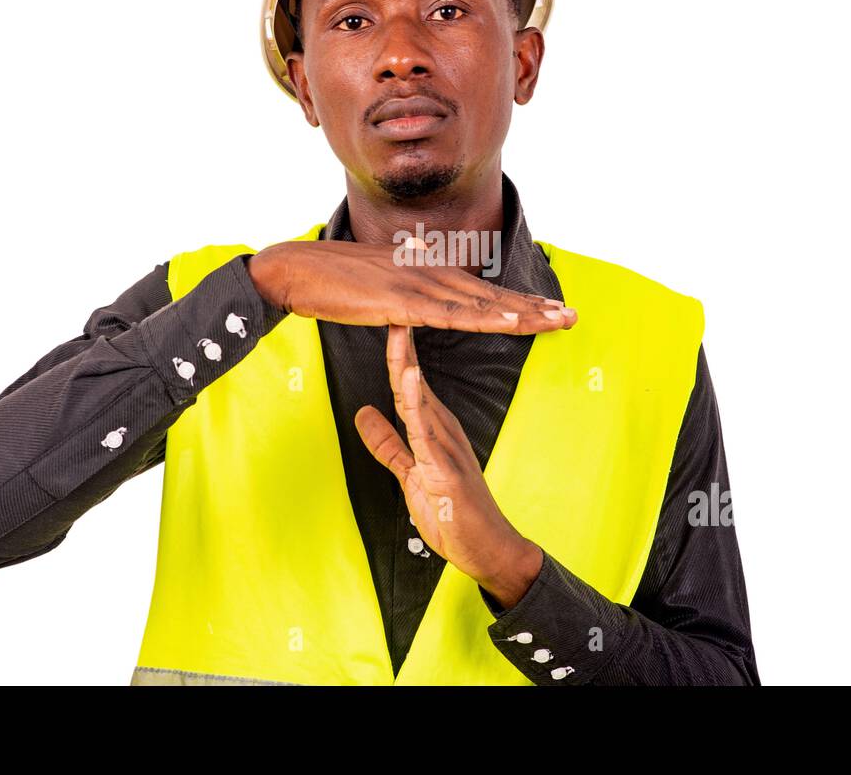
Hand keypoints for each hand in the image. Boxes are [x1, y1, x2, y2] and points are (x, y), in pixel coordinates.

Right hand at [247, 237, 576, 334]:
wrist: (296, 270)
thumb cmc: (332, 278)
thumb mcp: (378, 278)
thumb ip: (405, 275)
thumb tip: (423, 259)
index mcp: (426, 272)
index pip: (481, 291)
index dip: (518, 302)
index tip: (550, 309)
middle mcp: (430, 274)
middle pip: (492, 296)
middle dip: (534, 307)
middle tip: (572, 316)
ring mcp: (418, 285)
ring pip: (481, 304)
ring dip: (522, 313)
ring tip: (557, 320)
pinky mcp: (402, 301)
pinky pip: (451, 313)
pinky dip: (484, 316)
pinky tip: (510, 320)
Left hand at [354, 324, 542, 606]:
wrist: (487, 548)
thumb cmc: (453, 512)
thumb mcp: (410, 473)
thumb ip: (388, 443)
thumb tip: (363, 413)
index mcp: (432, 426)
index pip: (407, 379)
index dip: (393, 348)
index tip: (381, 314)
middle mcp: (441, 428)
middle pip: (413, 377)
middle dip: (400, 340)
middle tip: (389, 301)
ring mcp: (445, 446)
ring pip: (421, 396)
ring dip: (407, 361)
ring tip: (397, 326)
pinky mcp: (445, 468)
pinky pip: (427, 432)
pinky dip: (417, 404)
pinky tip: (409, 380)